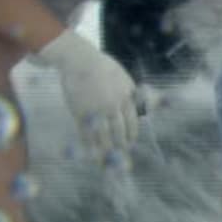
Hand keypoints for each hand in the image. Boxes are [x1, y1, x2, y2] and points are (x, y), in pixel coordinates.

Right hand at [34, 29, 138, 152]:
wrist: (80, 60)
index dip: (131, 135)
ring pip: (102, 136)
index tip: (130, 142)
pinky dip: (88, 145)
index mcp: (125, 98)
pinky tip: (90, 152)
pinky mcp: (79, 112)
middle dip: (121, 146)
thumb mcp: (124, 79)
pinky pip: (85, 133)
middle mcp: (112, 107)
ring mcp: (95, 110)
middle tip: (122, 156)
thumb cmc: (104, 68)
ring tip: (107, 160)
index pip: (132, 123)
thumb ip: (132, 95)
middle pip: (118, 132)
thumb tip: (142, 110)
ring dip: (106, 150)